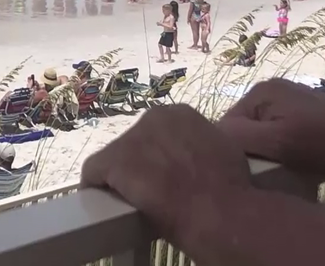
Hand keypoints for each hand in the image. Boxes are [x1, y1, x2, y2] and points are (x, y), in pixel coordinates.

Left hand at [81, 104, 251, 245]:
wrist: (219, 210)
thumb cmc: (230, 188)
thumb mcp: (223, 152)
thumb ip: (202, 146)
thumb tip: (197, 156)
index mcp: (180, 114)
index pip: (158, 134)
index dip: (160, 157)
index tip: (168, 175)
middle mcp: (152, 117)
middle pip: (136, 144)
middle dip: (142, 165)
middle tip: (155, 191)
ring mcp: (131, 138)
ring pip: (116, 160)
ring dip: (124, 178)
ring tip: (138, 202)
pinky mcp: (112, 160)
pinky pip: (94, 174)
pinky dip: (96, 188)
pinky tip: (103, 204)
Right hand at [216, 79, 324, 175]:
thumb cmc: (321, 146)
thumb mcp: (276, 143)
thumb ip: (239, 135)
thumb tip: (211, 135)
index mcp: (258, 92)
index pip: (226, 124)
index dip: (235, 149)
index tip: (251, 167)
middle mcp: (268, 89)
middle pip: (242, 127)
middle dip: (250, 148)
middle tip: (268, 166)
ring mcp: (284, 98)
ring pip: (258, 131)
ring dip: (265, 148)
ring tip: (281, 163)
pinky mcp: (298, 109)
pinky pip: (274, 129)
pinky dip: (279, 144)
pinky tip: (293, 155)